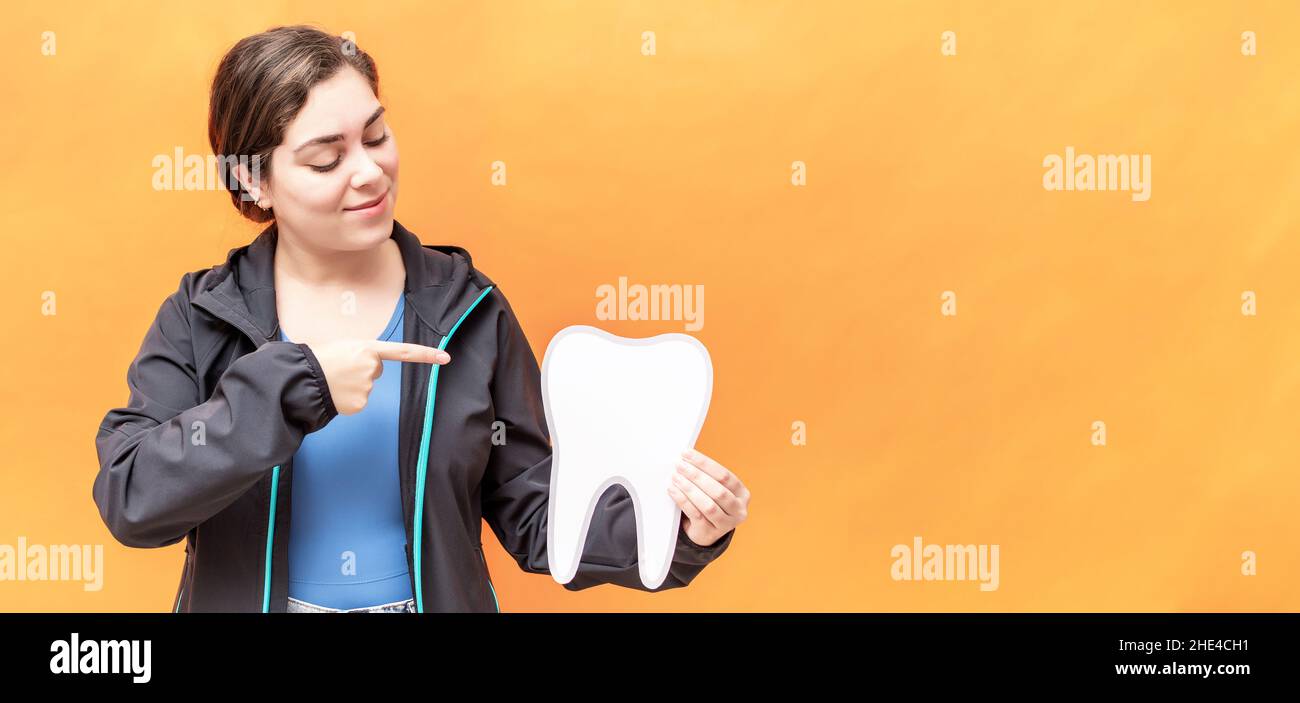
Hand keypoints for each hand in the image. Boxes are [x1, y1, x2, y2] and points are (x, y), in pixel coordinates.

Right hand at [309, 340, 449, 414]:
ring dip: (353, 384)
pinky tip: (336, 393)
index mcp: (367, 349)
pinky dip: (349, 398)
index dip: (426, 354)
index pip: (404, 352)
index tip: (445, 358)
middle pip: (376, 371)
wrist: (301, 378)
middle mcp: (371, 368)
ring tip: (334, 380)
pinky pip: (360, 401)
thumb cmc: (319, 359)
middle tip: (340, 368)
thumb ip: (361, 355)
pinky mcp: (360, 404)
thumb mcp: (343, 347)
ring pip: (366, 387)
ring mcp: (367, 388)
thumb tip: (370, 368)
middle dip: (362, 370)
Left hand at [667, 448, 749, 547]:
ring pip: (708, 505)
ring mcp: (727, 524)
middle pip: (718, 490)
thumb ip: (706, 475)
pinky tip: (673, 491)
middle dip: (696, 475)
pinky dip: (683, 501)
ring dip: (690, 488)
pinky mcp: (711, 533)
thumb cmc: (708, 502)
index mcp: (742, 493)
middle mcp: (739, 509)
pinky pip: (696, 515)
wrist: (704, 531)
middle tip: (679, 465)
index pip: (724, 475)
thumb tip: (686, 457)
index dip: (705, 463)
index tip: (687, 454)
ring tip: (675, 477)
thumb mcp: (714, 489)